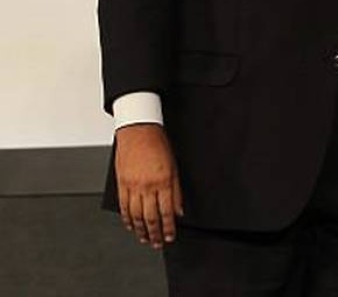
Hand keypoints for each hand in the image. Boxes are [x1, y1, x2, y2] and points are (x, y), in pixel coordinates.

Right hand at [114, 123, 182, 247]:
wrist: (138, 131)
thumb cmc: (158, 145)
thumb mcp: (175, 167)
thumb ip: (177, 191)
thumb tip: (179, 210)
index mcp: (164, 181)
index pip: (167, 211)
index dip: (169, 227)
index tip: (170, 237)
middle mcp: (148, 186)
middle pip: (150, 217)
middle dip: (155, 233)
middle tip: (157, 243)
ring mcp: (132, 186)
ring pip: (135, 215)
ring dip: (140, 230)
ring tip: (145, 238)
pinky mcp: (121, 184)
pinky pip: (123, 206)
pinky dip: (127, 219)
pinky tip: (130, 226)